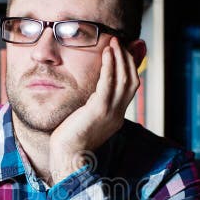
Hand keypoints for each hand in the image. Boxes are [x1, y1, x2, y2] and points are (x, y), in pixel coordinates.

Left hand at [49, 37, 140, 182]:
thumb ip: (92, 107)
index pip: (130, 87)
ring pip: (124, 79)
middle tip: (119, 42)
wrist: (67, 157)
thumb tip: (90, 95)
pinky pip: (109, 84)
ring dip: (120, 58)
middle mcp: (118, 114)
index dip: (129, 67)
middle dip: (127, 58)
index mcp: (116, 116)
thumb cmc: (69, 141)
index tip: (123, 51)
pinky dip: (110, 66)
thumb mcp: (85, 120)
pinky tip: (107, 54)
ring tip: (113, 42)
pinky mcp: (99, 111)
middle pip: (132, 80)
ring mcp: (111, 113)